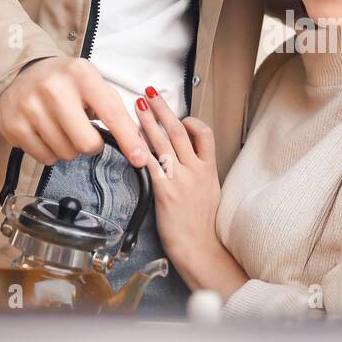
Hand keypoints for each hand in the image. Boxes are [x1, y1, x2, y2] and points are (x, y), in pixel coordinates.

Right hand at [0, 57, 147, 167]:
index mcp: (81, 75)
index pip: (111, 113)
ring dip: (69, 148)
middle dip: (90, 145)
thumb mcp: (92, 84)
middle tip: (83, 131)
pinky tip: (45, 132)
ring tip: (61, 127)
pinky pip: (44, 158)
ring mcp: (29, 107)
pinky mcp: (12, 125)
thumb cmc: (65, 82)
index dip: (128, 140)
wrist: (21, 72)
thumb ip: (114, 110)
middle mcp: (53, 88)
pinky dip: (50, 152)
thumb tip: (137, 145)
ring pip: (65, 154)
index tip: (141, 159)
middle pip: (86, 143)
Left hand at [134, 86, 224, 269]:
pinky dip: (140, 146)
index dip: (192, 121)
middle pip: (179, 131)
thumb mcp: (210, 194)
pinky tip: (131, 137)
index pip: (205, 134)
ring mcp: (181, 179)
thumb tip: (188, 163)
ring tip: (138, 105)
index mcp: (209, 170)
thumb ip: (200, 175)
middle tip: (152, 94)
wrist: (201, 248)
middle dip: (163, 109)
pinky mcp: (165, 190)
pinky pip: (151, 162)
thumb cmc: (203, 227)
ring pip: (163, 141)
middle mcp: (196, 170)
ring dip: (149, 120)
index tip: (181, 116)